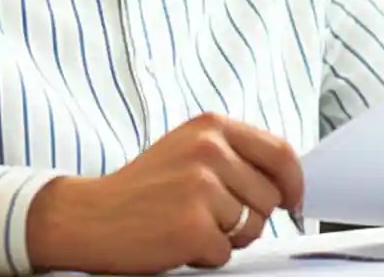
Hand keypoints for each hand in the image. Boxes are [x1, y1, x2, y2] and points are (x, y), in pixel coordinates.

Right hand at [26, 113, 303, 273]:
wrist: (90, 215)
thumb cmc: (142, 187)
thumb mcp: (188, 149)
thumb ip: (234, 155)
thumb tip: (287, 180)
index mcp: (211, 127)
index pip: (280, 152)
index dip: (293, 182)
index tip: (293, 200)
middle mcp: (209, 151)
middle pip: (270, 196)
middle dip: (249, 216)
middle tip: (210, 216)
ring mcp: (201, 188)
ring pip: (253, 227)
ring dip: (226, 236)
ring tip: (189, 224)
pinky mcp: (192, 226)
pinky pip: (226, 252)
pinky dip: (206, 255)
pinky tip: (177, 239)